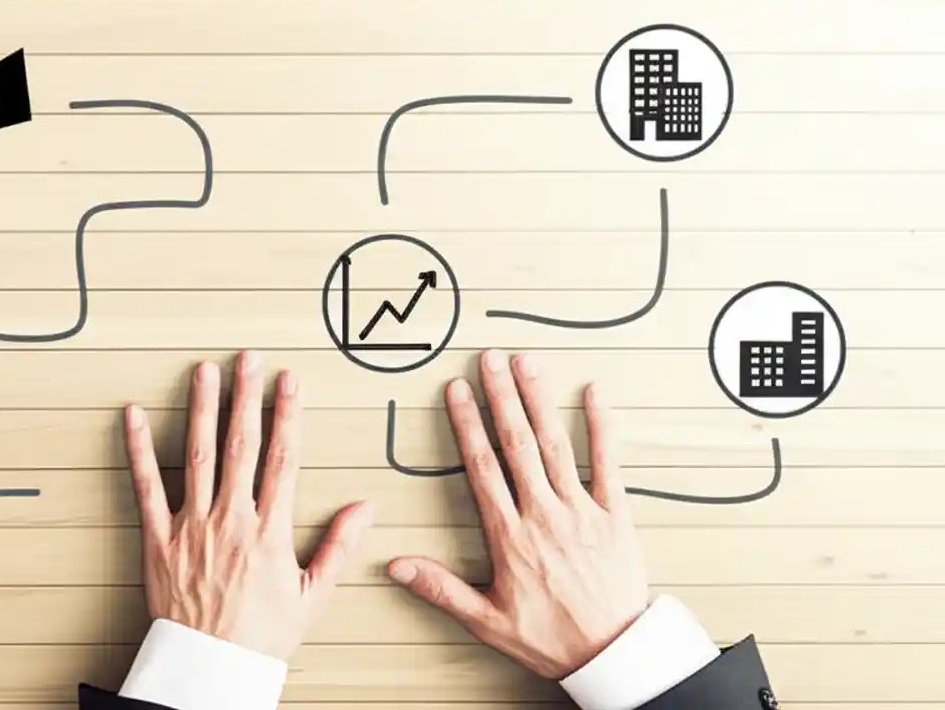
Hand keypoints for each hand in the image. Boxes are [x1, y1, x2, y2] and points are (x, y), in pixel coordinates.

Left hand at [123, 350, 374, 659]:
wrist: (211, 668)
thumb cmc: (261, 637)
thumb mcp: (313, 596)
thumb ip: (340, 546)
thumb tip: (365, 507)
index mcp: (270, 533)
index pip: (283, 459)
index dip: (288, 415)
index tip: (291, 382)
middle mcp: (231, 521)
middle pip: (241, 445)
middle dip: (247, 397)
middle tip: (250, 358)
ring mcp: (192, 527)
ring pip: (198, 455)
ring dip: (202, 408)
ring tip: (205, 371)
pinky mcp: (158, 539)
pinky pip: (146, 487)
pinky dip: (140, 450)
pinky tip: (136, 416)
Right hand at [387, 350, 648, 679]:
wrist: (614, 653)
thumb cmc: (553, 639)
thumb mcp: (488, 621)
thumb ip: (441, 588)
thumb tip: (398, 566)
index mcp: (511, 537)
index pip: (482, 468)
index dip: (467, 426)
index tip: (457, 393)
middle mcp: (544, 514)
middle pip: (517, 444)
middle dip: (501, 397)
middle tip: (489, 360)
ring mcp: (581, 511)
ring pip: (555, 445)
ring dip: (539, 401)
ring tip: (527, 365)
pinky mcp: (615, 515)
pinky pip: (609, 463)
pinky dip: (603, 427)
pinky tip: (595, 395)